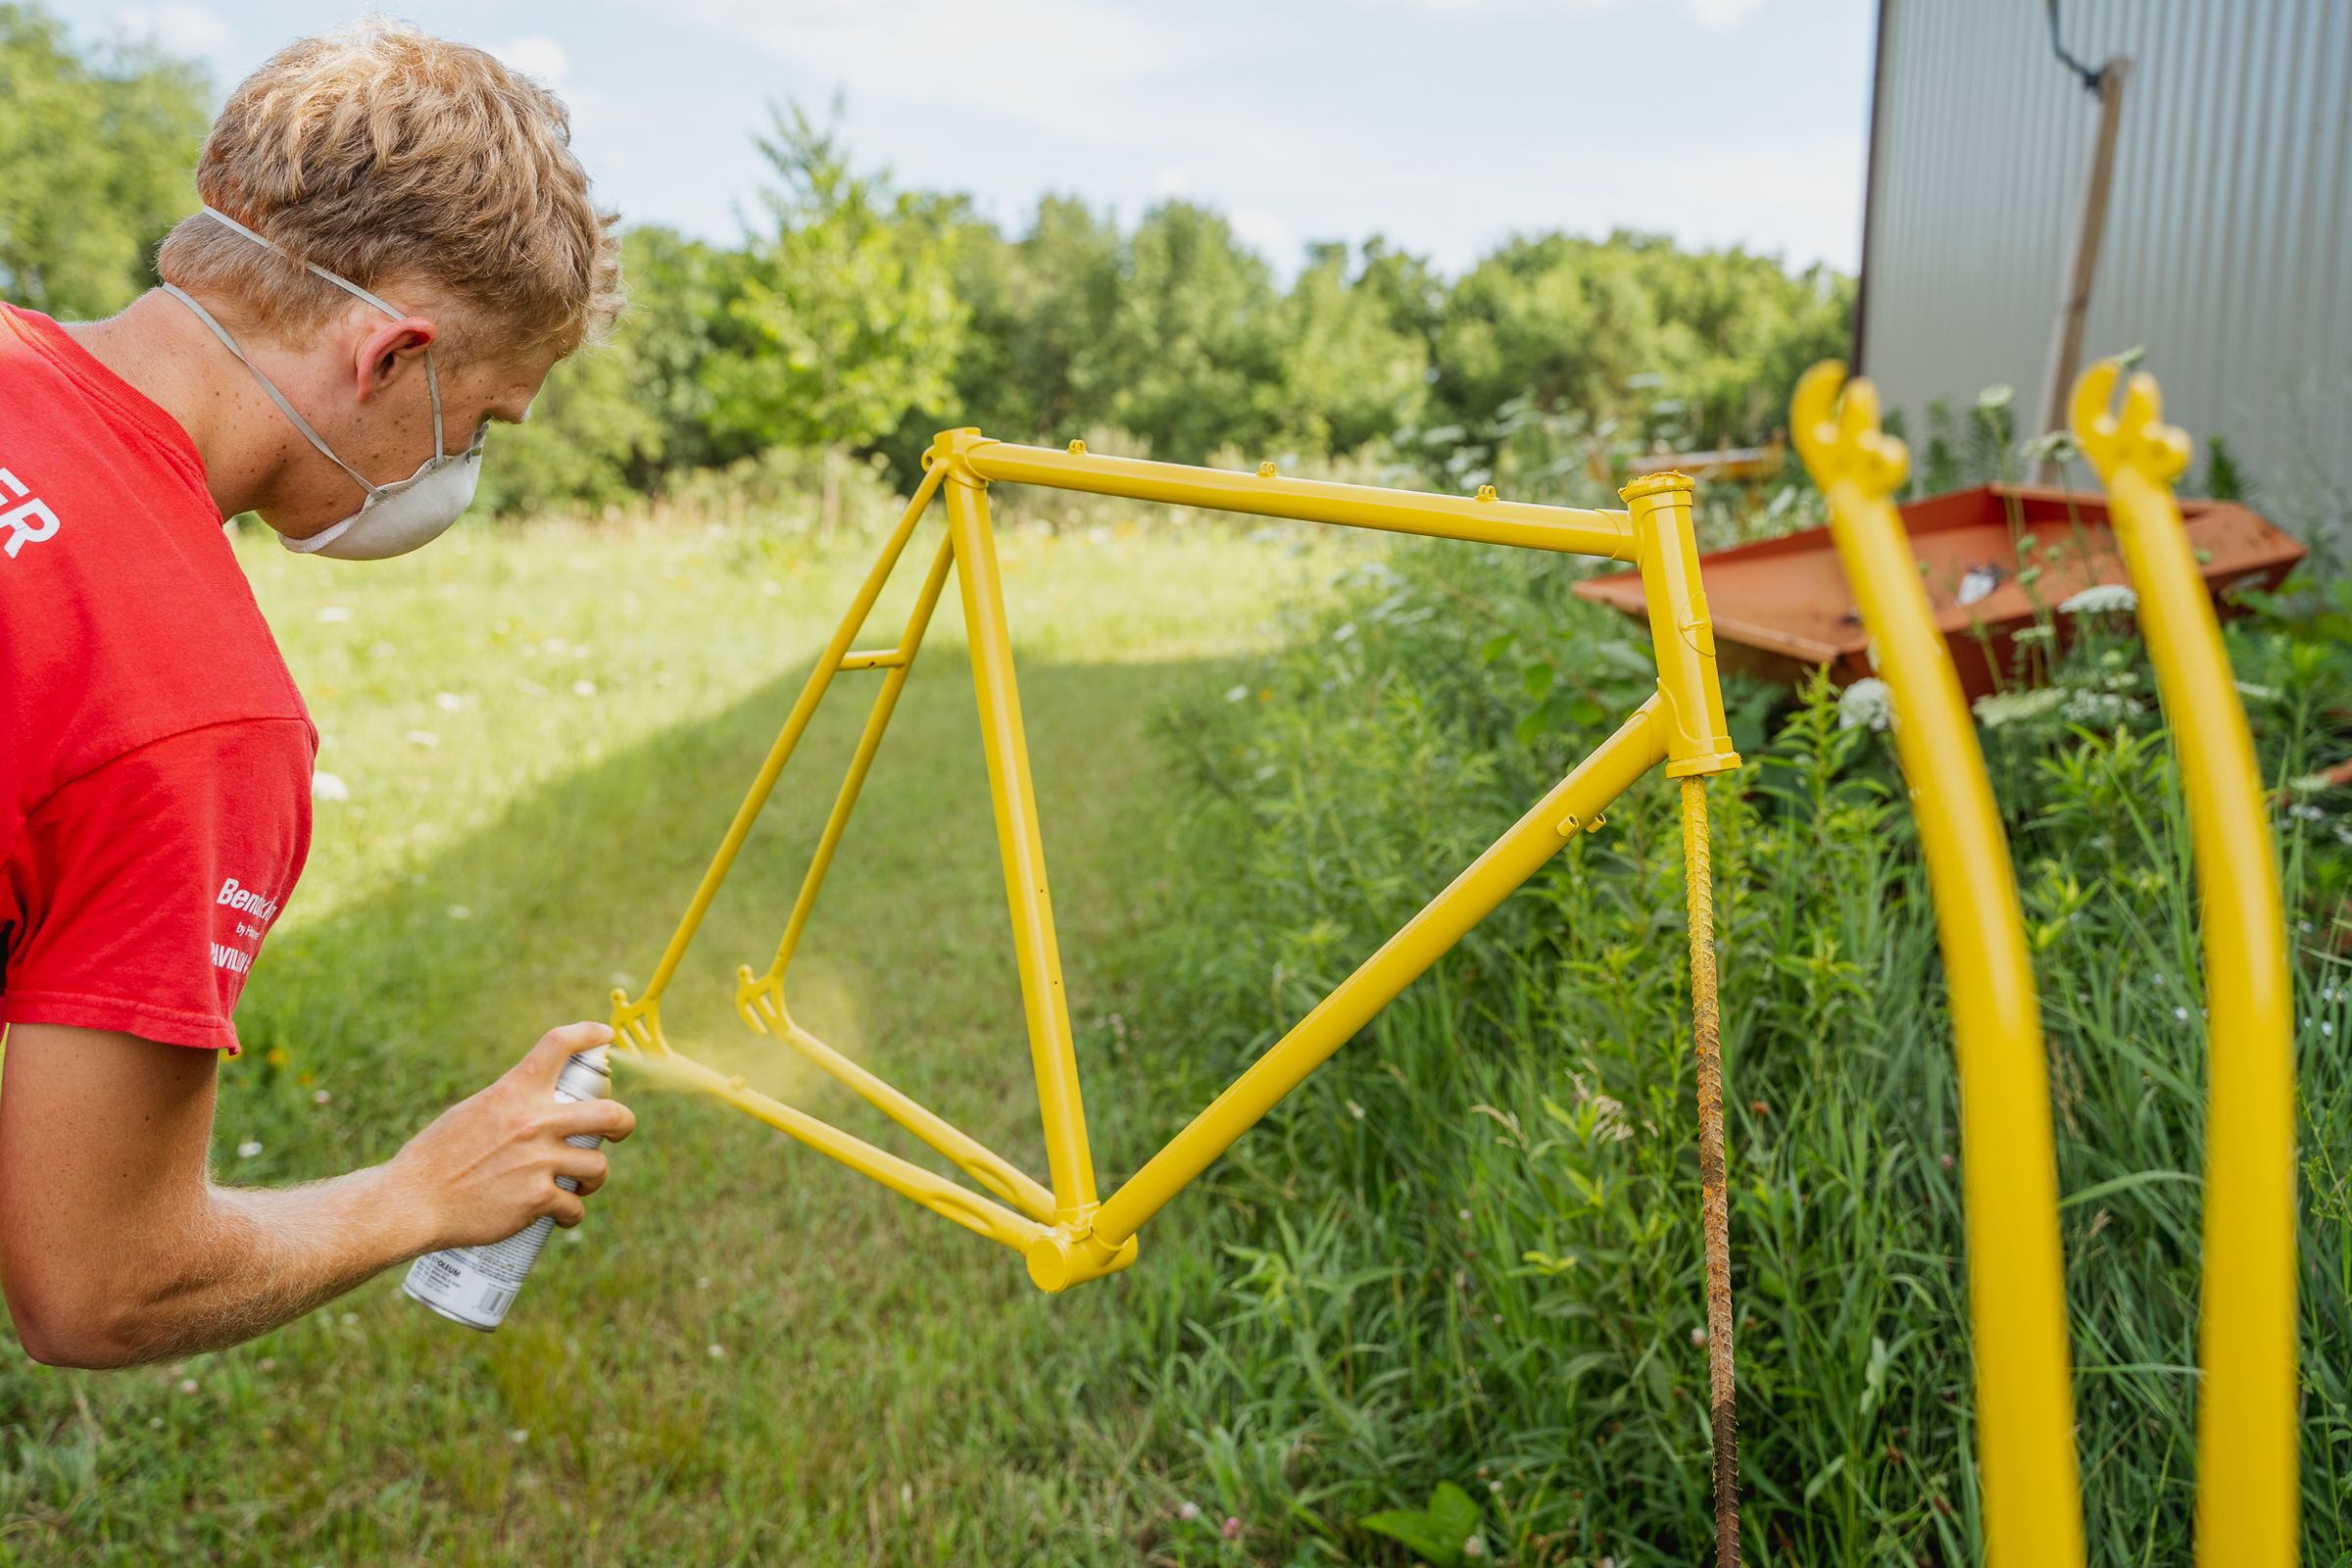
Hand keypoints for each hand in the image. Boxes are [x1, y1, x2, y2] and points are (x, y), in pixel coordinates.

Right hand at [386, 1022, 636, 1252]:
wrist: (412, 1202)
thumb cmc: (435, 1158)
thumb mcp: (472, 1112)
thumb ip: (508, 1106)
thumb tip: (533, 1105)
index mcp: (513, 1092)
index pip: (558, 1044)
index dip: (589, 1033)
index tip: (604, 1036)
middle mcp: (533, 1122)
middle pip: (610, 1114)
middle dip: (624, 1124)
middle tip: (620, 1130)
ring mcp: (538, 1161)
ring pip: (598, 1166)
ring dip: (594, 1178)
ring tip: (582, 1184)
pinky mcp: (537, 1199)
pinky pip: (574, 1206)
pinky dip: (571, 1214)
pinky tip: (564, 1216)